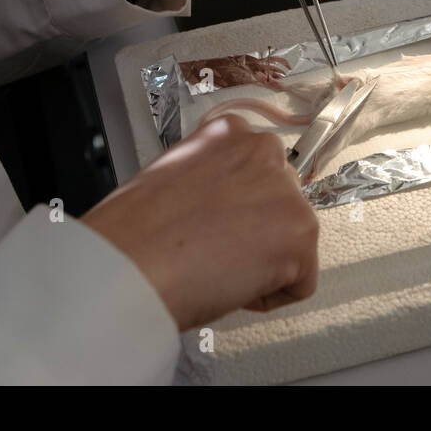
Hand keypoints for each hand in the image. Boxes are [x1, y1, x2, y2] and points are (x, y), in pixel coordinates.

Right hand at [81, 115, 319, 329]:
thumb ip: (209, 179)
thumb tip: (225, 205)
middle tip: (218, 252)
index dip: (235, 207)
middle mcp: (263, 151)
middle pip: (280, 202)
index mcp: (228, 132)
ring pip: (292, 240)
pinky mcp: (301, 233)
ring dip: (263, 262)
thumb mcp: (172, 176)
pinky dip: (268, 297)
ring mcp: (287, 191)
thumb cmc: (133, 232)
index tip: (218, 225)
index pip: (255, 170)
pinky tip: (229, 288)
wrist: (130, 265)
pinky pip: (300, 283)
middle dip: (257, 230)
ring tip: (217, 269)